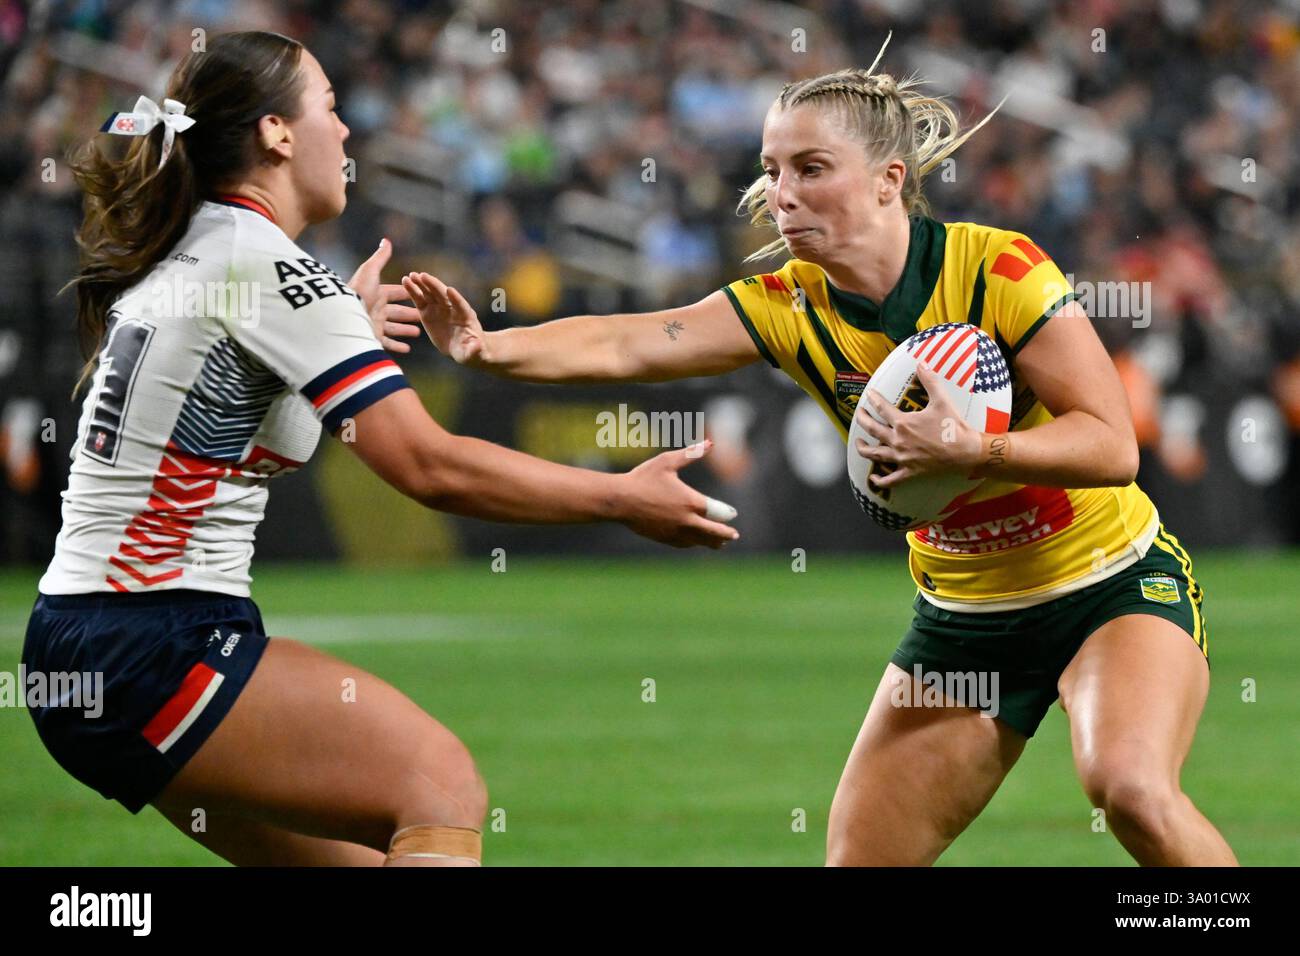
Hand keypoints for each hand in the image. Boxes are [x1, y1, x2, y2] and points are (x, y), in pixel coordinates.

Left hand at [348, 238, 422, 353]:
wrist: (345, 315)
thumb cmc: (359, 292)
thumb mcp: (370, 271)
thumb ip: (380, 257)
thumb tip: (386, 240)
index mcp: (377, 293)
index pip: (395, 293)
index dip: (407, 293)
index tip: (420, 294)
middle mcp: (375, 309)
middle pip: (397, 312)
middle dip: (410, 314)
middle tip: (424, 316)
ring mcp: (373, 324)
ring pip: (394, 328)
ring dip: (405, 330)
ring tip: (418, 332)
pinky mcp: (372, 337)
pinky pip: (387, 343)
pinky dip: (397, 346)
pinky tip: (407, 348)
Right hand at [402, 271, 485, 366]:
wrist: (461, 347)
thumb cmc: (470, 350)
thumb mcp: (473, 352)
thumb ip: (474, 349)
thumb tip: (477, 347)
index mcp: (465, 316)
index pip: (461, 305)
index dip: (456, 298)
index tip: (450, 290)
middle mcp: (452, 308)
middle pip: (443, 295)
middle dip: (434, 285)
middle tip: (424, 276)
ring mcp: (439, 308)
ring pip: (430, 294)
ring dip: (421, 284)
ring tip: (411, 276)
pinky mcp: (428, 311)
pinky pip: (420, 300)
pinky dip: (413, 291)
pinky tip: (406, 282)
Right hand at [616, 440, 739, 548]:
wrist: (620, 501)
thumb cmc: (643, 478)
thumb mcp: (668, 461)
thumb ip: (691, 453)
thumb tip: (711, 443)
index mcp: (691, 501)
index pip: (717, 512)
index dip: (727, 514)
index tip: (733, 514)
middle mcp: (686, 520)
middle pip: (713, 532)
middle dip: (725, 534)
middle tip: (733, 535)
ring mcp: (675, 532)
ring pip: (699, 540)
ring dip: (712, 542)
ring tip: (719, 543)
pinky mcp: (664, 538)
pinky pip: (684, 543)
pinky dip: (694, 543)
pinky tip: (695, 541)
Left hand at [852, 361, 982, 488]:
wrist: (967, 452)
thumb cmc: (954, 426)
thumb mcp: (942, 400)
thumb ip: (930, 381)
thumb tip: (921, 363)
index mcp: (904, 423)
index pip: (882, 408)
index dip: (873, 399)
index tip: (869, 393)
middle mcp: (898, 441)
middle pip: (872, 429)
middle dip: (862, 420)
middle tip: (858, 413)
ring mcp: (902, 458)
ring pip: (875, 455)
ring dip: (863, 448)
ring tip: (858, 443)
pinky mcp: (910, 471)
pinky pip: (890, 480)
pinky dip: (880, 481)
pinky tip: (873, 479)